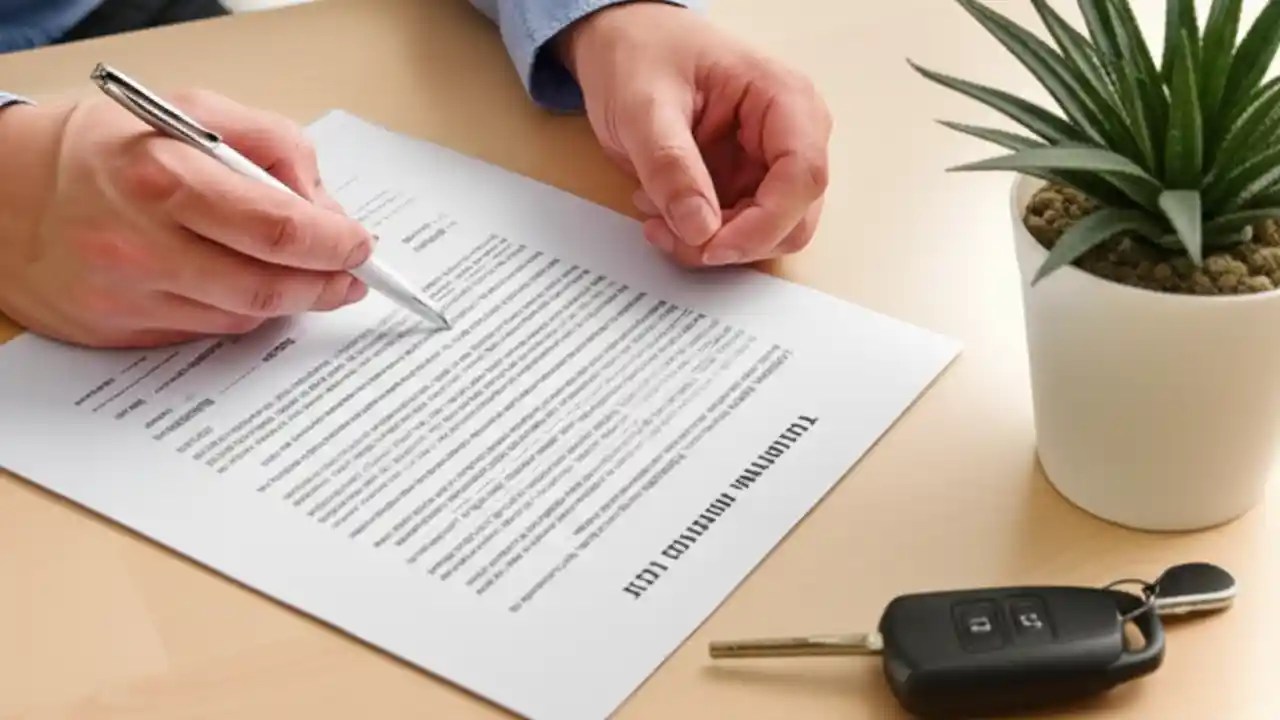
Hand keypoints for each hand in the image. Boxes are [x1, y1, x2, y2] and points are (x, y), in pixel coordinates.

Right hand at [0, 91, 371, 348]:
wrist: (2, 194)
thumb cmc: (106, 148)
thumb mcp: (190, 113)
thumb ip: (272, 148)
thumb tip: (326, 209)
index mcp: (164, 179)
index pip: (278, 227)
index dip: (333, 243)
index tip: (360, 245)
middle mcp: (141, 245)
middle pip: (268, 286)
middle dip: (325, 284)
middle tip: (352, 278)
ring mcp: (128, 296)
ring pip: (242, 316)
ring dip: (288, 301)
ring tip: (309, 279)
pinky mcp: (119, 332)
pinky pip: (205, 332)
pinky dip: (240, 312)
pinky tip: (248, 288)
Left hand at [557, 2, 831, 266]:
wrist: (623, 43)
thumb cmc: (642, 53)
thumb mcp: (643, 105)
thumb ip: (670, 165)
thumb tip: (699, 229)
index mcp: (784, 99)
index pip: (803, 176)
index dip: (764, 224)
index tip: (712, 246)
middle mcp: (790, 135)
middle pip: (792, 217)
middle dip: (733, 241)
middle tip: (671, 235)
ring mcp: (769, 163)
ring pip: (766, 235)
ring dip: (712, 243)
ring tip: (656, 216)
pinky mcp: (745, 183)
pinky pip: (738, 232)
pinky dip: (700, 237)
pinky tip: (661, 213)